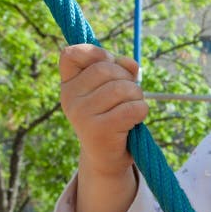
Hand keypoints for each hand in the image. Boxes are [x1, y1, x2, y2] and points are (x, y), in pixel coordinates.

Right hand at [59, 44, 146, 177]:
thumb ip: (119, 71)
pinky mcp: (99, 130)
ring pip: (122, 89)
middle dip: (127, 78)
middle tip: (130, 94)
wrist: (106, 158)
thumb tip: (130, 63)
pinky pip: (132, 109)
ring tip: (133, 107)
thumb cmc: (111, 118)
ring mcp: (82, 114)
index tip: (111, 64)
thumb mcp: (111, 91)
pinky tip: (135, 120)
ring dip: (137, 96)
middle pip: (106, 69)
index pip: (71, 54)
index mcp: (69, 84)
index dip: (97, 53)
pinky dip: (141, 111)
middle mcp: (70, 98)